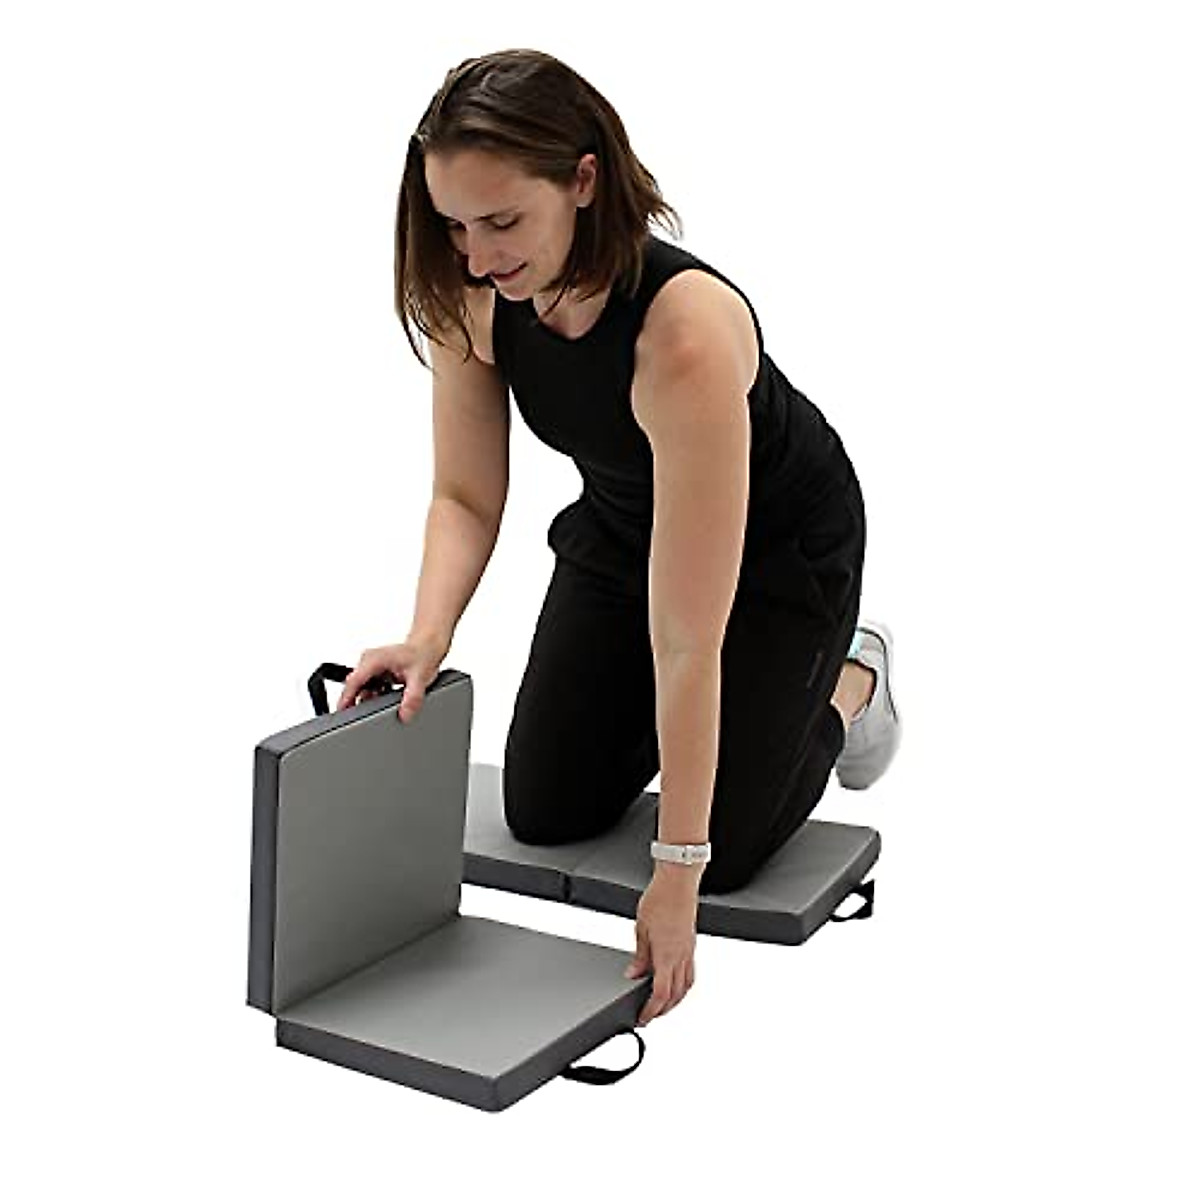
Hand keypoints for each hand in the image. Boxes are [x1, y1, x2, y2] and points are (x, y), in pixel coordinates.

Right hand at [335, 636, 448, 722]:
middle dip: (360, 700)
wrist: (427, 647)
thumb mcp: (420, 677)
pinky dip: (374, 693)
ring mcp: (369, 664)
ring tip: (388, 696)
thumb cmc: (422, 655)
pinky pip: (367, 686)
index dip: (346, 698)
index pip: (354, 681)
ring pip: (361, 687)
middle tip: (373, 710)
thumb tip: (405, 713)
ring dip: (369, 697)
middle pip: (355, 686)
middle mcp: (369, 660)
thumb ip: (412, 697)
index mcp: (375, 659)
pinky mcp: (373, 670)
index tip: (343, 711)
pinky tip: (387, 693)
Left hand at [624, 867, 700, 1025]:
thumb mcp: (641, 929)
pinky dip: (683, 984)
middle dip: (663, 1010)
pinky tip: (675, 982)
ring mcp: (689, 950)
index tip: (643, 1017)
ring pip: (687, 985)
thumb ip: (640, 956)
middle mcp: (682, 955)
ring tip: (662, 1005)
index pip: (661, 993)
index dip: (651, 1010)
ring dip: (675, 1000)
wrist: (678, 880)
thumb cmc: (660, 898)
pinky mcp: (692, 943)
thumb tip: (633, 974)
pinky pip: (691, 971)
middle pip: (676, 995)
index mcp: (667, 955)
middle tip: (650, 1015)